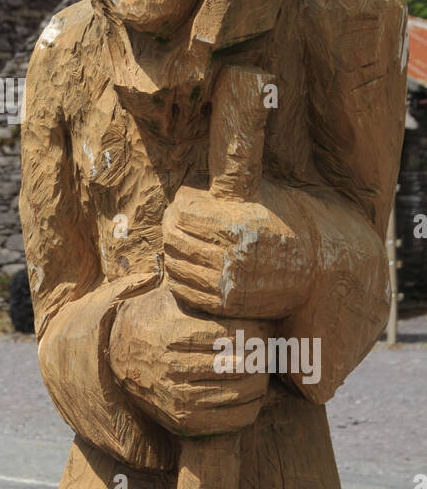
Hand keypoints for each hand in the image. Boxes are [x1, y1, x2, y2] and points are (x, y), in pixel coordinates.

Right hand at [109, 284, 270, 435]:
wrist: (117, 353)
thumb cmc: (157, 318)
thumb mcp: (173, 297)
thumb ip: (204, 293)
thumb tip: (245, 284)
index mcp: (172, 333)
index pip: (231, 335)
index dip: (256, 332)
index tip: (264, 329)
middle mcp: (172, 367)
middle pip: (240, 365)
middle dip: (263, 356)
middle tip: (269, 349)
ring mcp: (176, 398)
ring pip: (241, 392)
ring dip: (261, 381)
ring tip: (263, 369)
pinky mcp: (182, 420)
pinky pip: (233, 420)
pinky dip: (252, 407)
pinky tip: (254, 394)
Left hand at [162, 180, 315, 319]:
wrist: (318, 270)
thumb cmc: (289, 226)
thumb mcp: (263, 198)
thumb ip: (229, 190)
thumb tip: (191, 184)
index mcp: (239, 226)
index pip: (185, 213)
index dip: (179, 205)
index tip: (181, 202)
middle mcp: (231, 256)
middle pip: (175, 238)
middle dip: (170, 226)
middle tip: (173, 221)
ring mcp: (228, 284)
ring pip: (176, 266)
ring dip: (172, 252)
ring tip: (178, 243)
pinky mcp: (227, 305)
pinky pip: (185, 292)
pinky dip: (178, 278)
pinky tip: (183, 266)